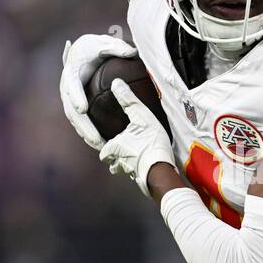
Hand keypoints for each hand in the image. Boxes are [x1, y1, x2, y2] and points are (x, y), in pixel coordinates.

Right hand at [60, 33, 138, 150]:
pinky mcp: (75, 106)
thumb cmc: (93, 48)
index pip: (72, 86)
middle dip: (83, 126)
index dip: (76, 97)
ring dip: (86, 134)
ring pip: (75, 120)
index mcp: (71, 72)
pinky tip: (102, 144)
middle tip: (95, 139)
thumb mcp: (104, 43)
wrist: (80, 52)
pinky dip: (88, 133)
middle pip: (72, 111)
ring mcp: (69, 99)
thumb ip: (117, 47)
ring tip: (100, 146)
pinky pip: (80, 122)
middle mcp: (66, 88)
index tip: (82, 108)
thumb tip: (132, 52)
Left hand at [99, 77, 175, 197]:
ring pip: (122, 169)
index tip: (100, 140)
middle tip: (115, 148)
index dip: (99, 144)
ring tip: (129, 157)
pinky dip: (137, 168)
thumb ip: (128, 100)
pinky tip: (144, 162)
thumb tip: (116, 83)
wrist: (162, 170)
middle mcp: (119, 162)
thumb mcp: (140, 116)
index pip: (101, 148)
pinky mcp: (143, 178)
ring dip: (123, 164)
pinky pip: (136, 173)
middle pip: (110, 161)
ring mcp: (131, 172)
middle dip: (111, 156)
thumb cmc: (150, 143)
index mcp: (114, 148)